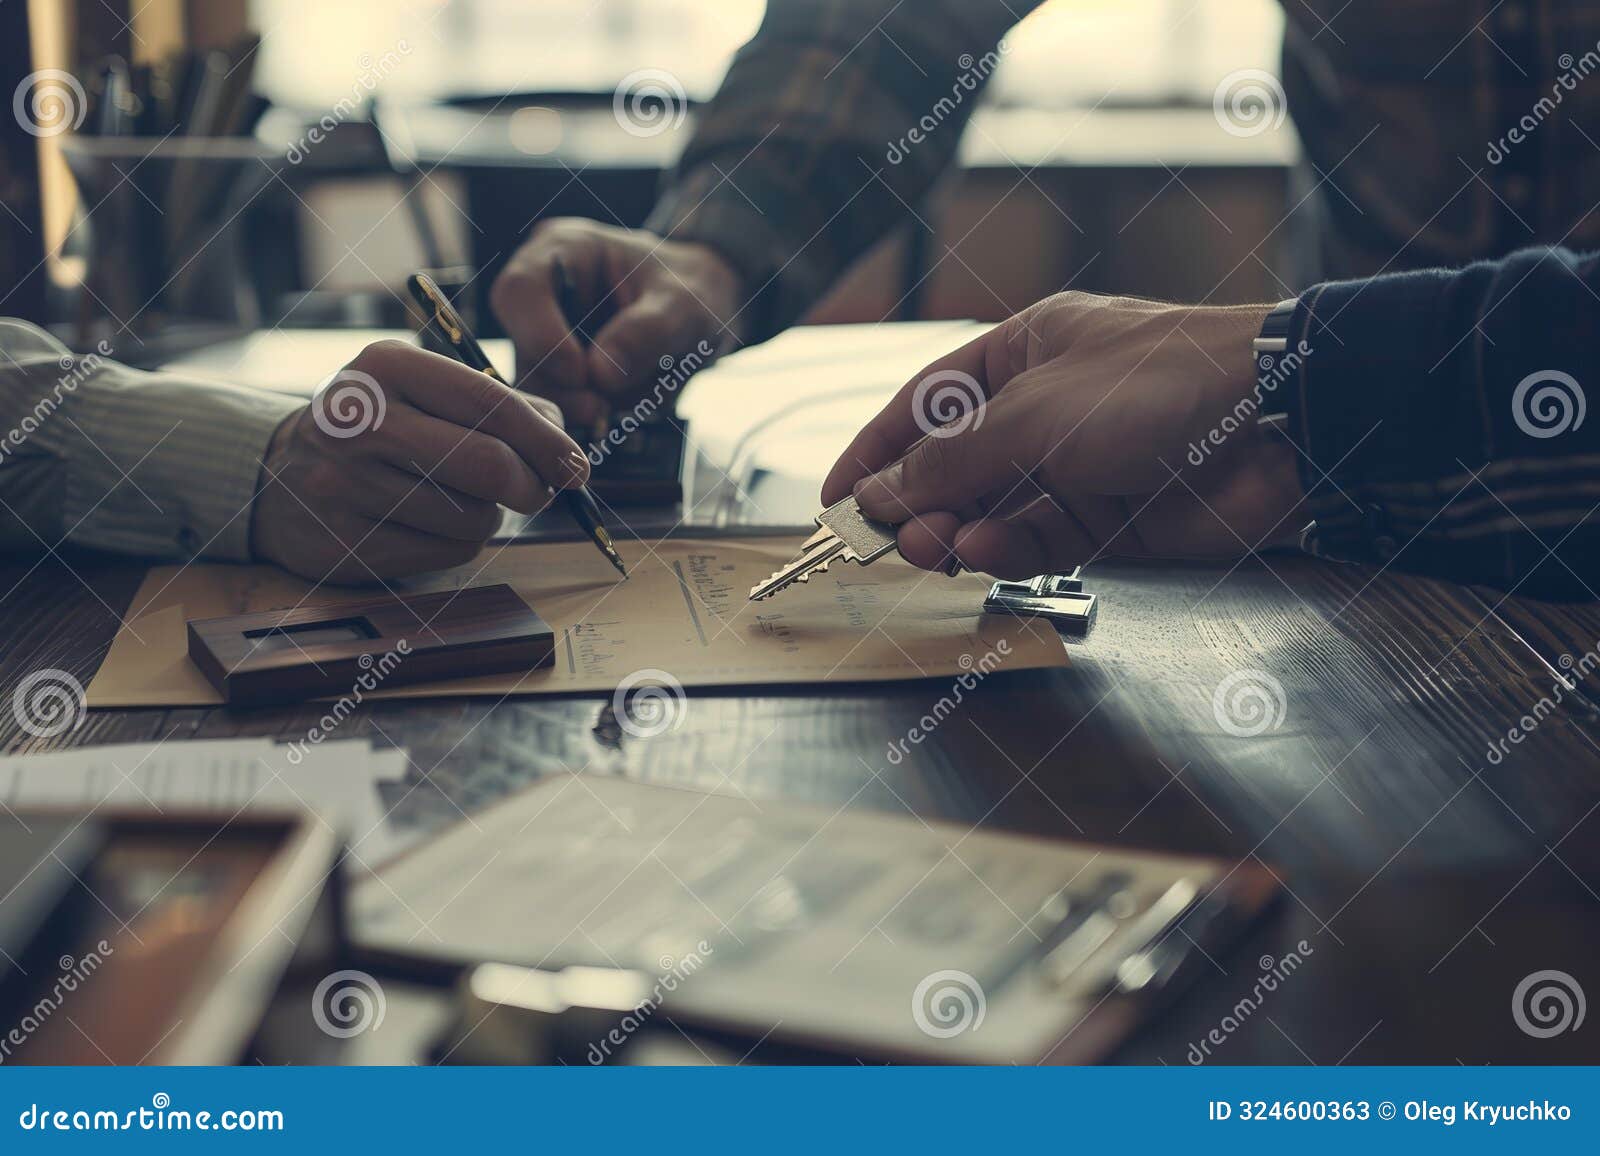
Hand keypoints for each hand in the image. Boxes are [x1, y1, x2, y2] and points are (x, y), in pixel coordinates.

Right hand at [250, 341, 588, 582]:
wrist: (278, 475)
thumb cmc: (376, 429)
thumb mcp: (423, 391)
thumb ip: (498, 405)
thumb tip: (563, 442)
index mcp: (386, 367)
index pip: (493, 405)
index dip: (549, 442)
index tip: (578, 466)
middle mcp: (360, 421)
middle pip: (490, 466)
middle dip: (533, 486)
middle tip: (540, 491)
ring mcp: (347, 484)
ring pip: (474, 517)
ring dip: (489, 516)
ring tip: (456, 498)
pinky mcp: (348, 542)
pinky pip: (448, 553)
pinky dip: (459, 543)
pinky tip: (428, 523)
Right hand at [490, 218, 743, 426]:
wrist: (706, 310)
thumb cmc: (693, 288)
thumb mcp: (685, 303)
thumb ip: (647, 331)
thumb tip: (599, 375)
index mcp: (564, 250)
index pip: (520, 290)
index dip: (541, 337)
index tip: (582, 373)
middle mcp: (544, 293)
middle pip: (522, 348)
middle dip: (566, 386)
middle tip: (605, 406)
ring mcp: (547, 337)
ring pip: (539, 387)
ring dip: (584, 405)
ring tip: (631, 397)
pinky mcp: (559, 374)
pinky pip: (561, 407)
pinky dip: (594, 414)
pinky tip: (626, 403)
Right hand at [821, 292, 1305, 578]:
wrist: (1277, 425)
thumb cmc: (1160, 382)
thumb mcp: (1032, 413)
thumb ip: (950, 462)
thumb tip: (882, 493)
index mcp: (1024, 352)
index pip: (925, 404)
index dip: (874, 450)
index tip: (834, 499)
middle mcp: (1047, 409)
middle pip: (957, 466)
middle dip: (918, 503)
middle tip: (889, 540)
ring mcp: (1081, 466)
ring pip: (996, 511)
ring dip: (960, 532)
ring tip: (935, 549)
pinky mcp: (1114, 520)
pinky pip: (1042, 540)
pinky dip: (1010, 551)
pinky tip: (988, 553)